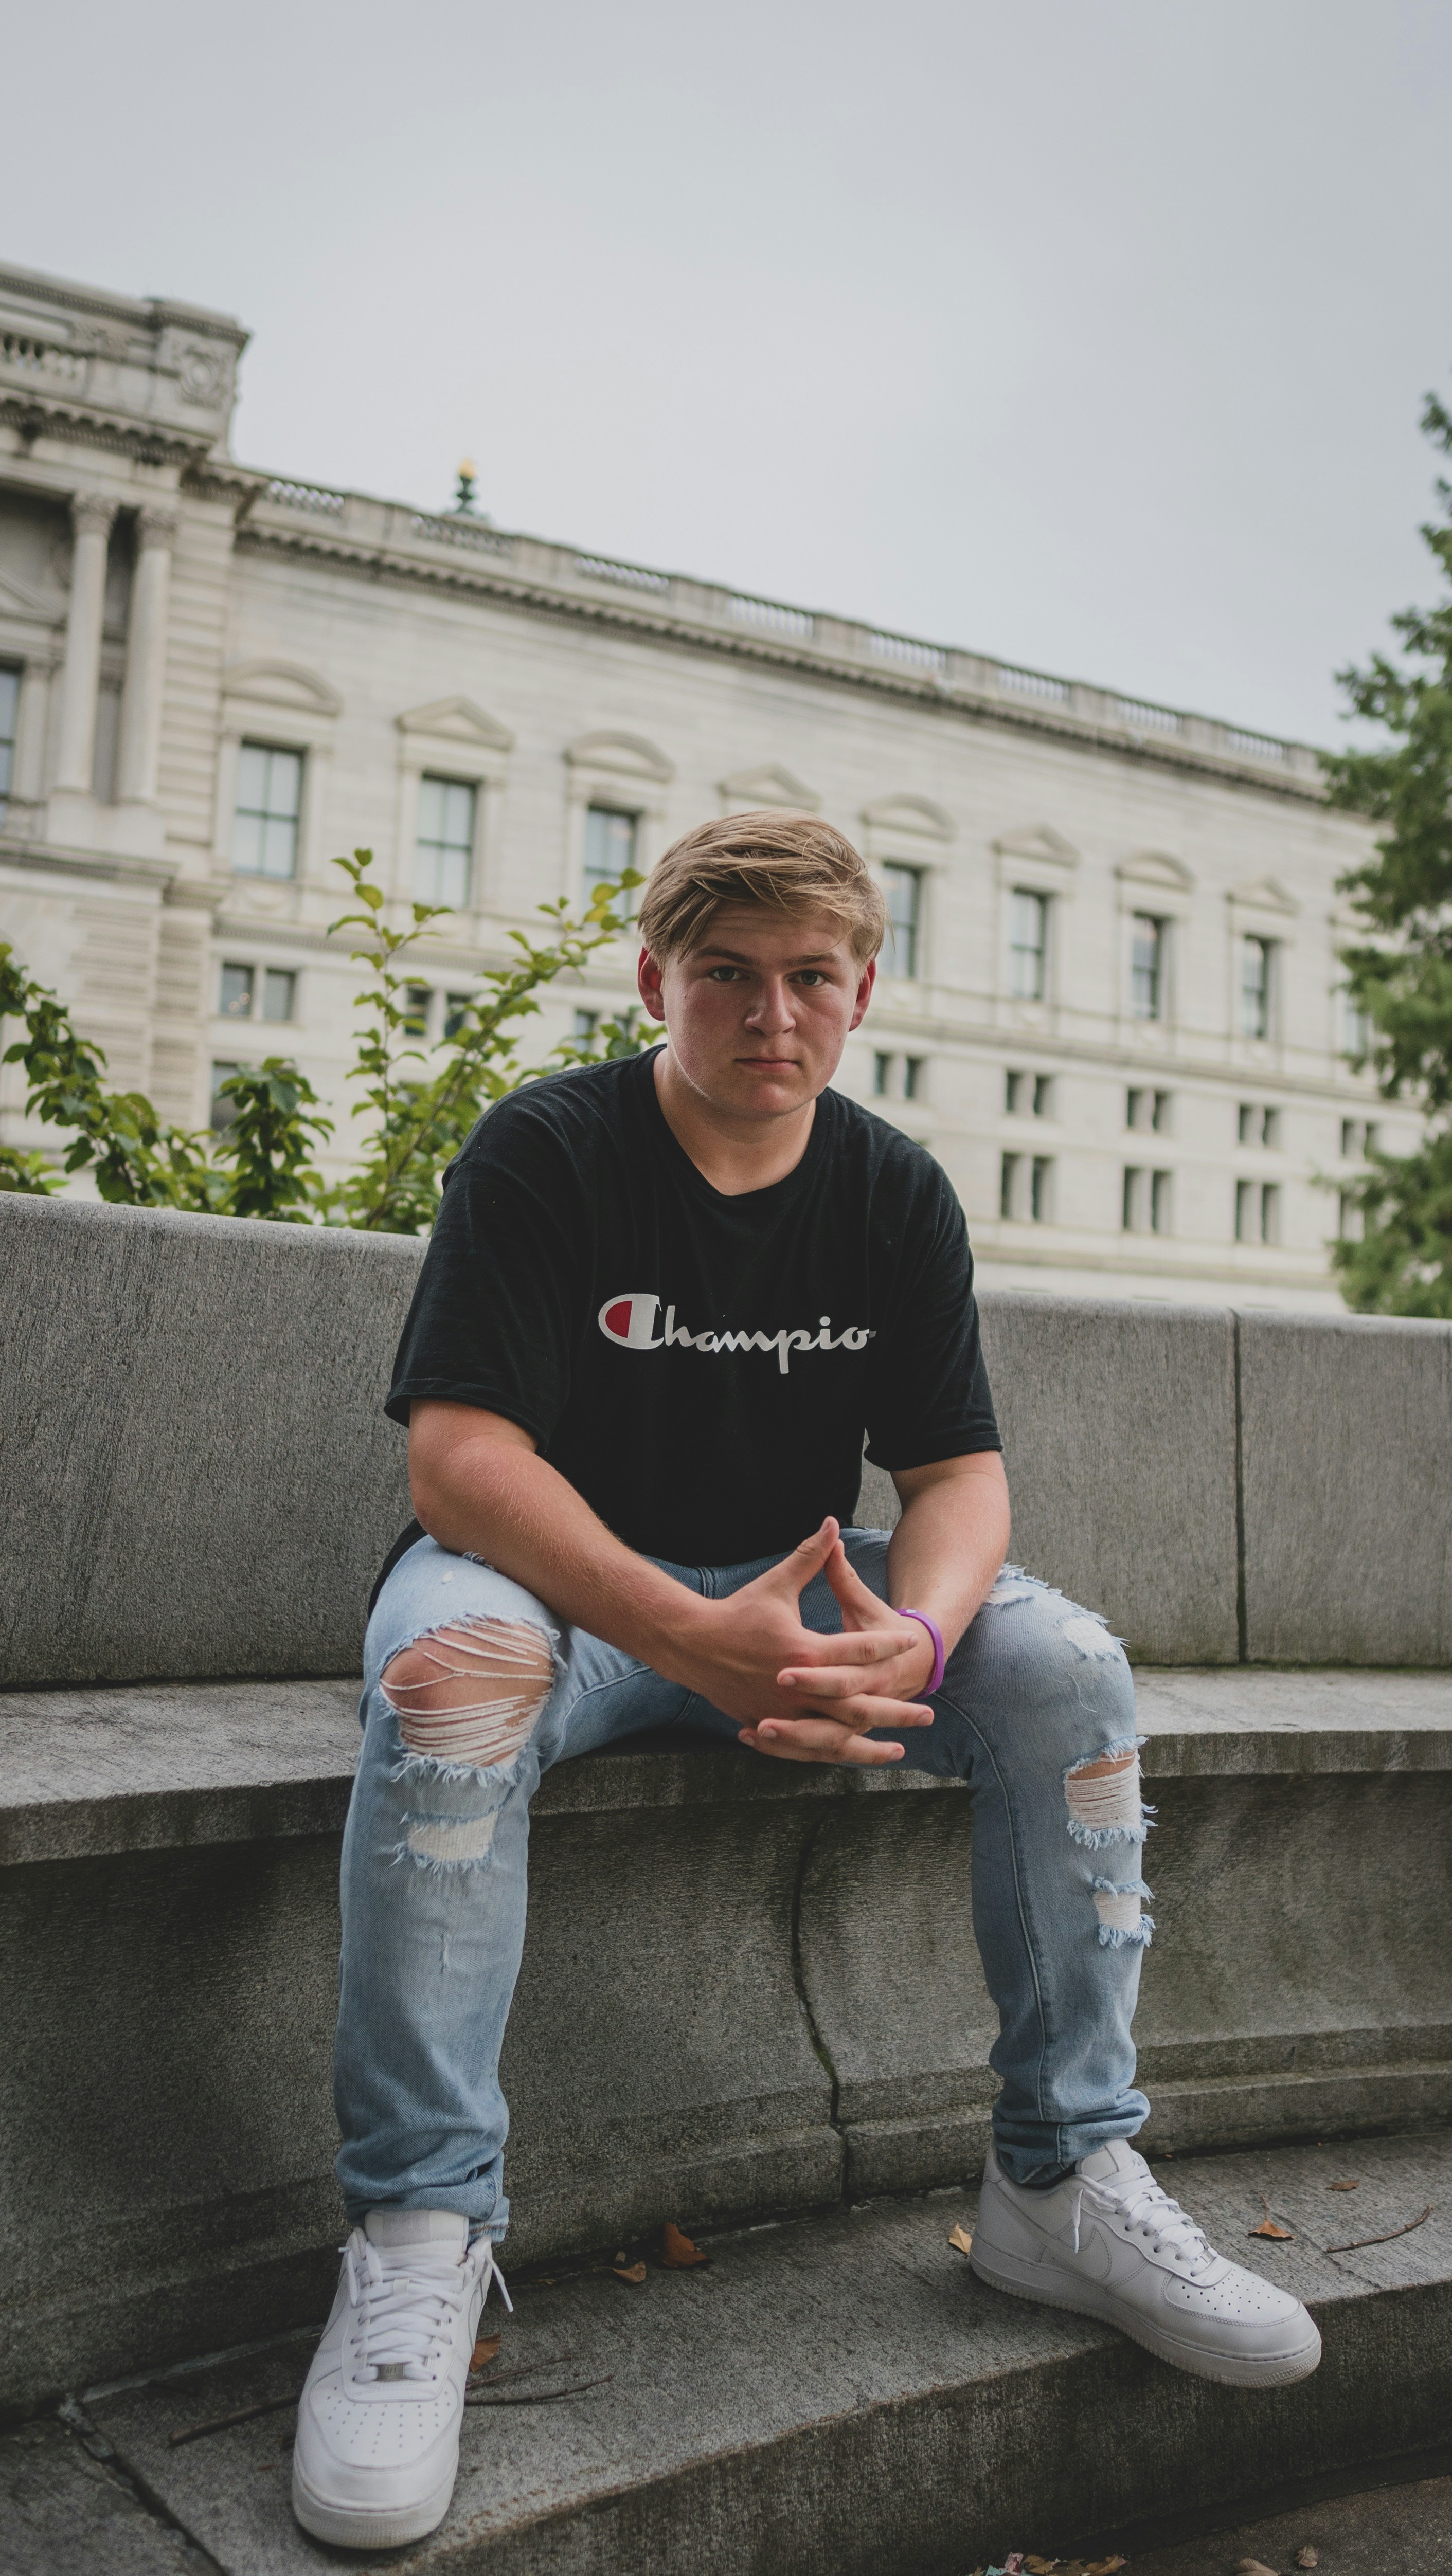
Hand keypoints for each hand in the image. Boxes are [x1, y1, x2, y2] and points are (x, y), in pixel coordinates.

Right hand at [675, 1518, 933, 1767]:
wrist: (690, 1643)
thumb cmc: (738, 1612)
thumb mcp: (777, 1584)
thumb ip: (810, 1557)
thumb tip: (831, 1522)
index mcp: (803, 1651)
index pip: (857, 1650)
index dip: (888, 1644)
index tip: (912, 1642)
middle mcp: (796, 1688)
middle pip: (857, 1706)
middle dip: (895, 1712)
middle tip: (929, 1715)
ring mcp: (781, 1713)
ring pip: (835, 1738)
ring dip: (869, 1746)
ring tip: (899, 1748)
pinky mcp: (767, 1726)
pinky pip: (806, 1749)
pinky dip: (831, 1753)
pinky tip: (852, 1754)